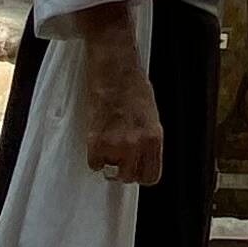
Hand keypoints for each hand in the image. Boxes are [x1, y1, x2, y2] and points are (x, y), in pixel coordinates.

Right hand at [78, 15, 162, 189]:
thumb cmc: (133, 87)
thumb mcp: (151, 116)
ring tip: (107, 142)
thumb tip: (141, 157)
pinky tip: (97, 140)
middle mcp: (137, 144)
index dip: (141, 174)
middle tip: (118, 156)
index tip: (135, 168)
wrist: (114, 69)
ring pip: (110, 171)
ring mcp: (115, 143)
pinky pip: (94, 163)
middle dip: (123, 169)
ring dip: (108, 161)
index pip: (151, 177)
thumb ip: (147, 140)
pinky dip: (94, 156)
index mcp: (154, 138)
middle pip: (129, 177)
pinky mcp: (95, 140)